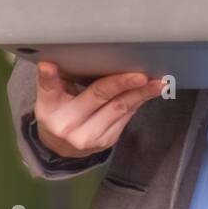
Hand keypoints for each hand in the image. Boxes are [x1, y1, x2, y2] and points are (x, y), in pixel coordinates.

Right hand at [34, 62, 165, 158]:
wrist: (61, 148)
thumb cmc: (58, 113)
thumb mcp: (50, 97)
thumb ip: (54, 80)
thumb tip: (51, 60)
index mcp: (48, 109)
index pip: (48, 90)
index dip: (49, 78)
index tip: (49, 65)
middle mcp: (68, 125)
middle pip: (98, 97)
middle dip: (122, 84)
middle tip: (141, 75)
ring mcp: (89, 136)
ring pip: (120, 108)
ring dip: (142, 93)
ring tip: (159, 82)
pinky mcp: (107, 140)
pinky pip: (126, 115)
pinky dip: (139, 100)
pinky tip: (151, 91)